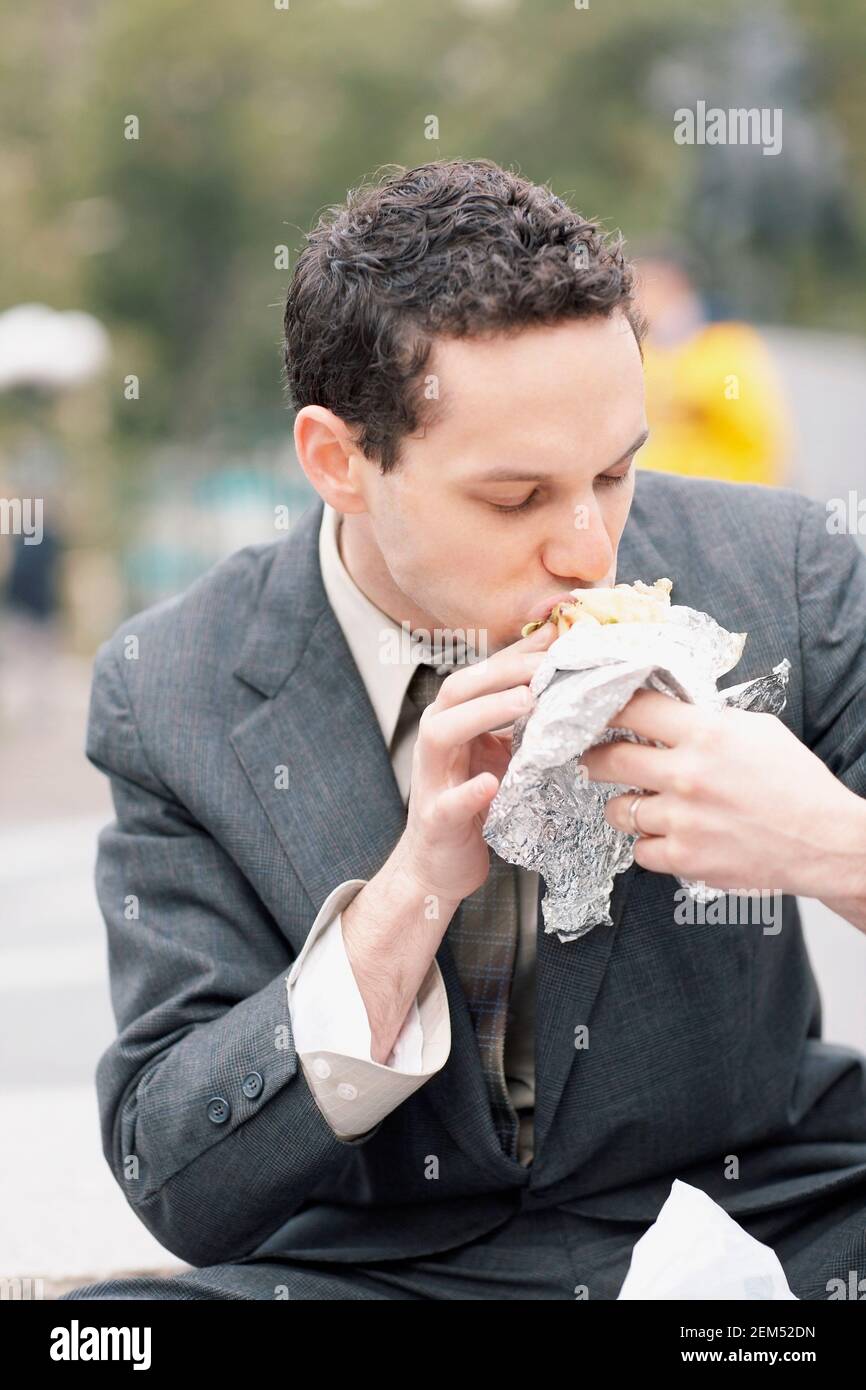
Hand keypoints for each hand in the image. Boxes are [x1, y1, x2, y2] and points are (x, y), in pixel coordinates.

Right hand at [394, 621, 557, 903]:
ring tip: (524, 703)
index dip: (514, 655)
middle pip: (456, 691)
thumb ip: (521, 723)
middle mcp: (436, 742)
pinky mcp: (436, 819)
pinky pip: (448, 802)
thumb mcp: (500, 756)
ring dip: (483, 713)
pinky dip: (469, 792)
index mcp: (453, 721)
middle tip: (544, 664)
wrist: (440, 864)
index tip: (555, 637)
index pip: (480, 675)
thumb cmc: (474, 804)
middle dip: (499, 673)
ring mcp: (432, 779)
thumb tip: (563, 682)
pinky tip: (491, 784)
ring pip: (442, 733)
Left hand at [579, 689, 865, 899]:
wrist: (822, 840)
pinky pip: (640, 851)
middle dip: (596, 759)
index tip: (599, 715)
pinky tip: (670, 837)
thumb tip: (667, 715)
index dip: (610, 710)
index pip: (633, 709)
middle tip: (594, 760)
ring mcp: (682, 819)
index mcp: (705, 733)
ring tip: (644, 805)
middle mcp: (686, 774)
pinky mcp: (684, 857)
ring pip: (618, 810)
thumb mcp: (757, 729)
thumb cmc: (795, 782)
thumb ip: (708, 721)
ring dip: (627, 807)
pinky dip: (651, 845)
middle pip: (609, 760)